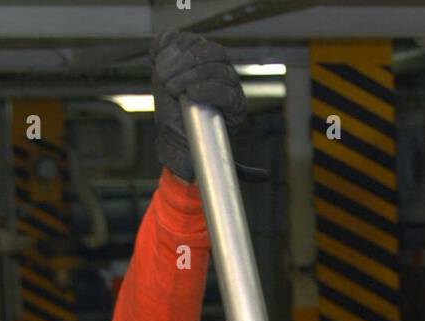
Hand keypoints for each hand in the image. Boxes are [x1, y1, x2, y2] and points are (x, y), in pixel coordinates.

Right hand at [150, 33, 247, 182]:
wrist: (171, 128)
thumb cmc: (191, 145)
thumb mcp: (211, 158)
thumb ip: (235, 170)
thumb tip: (263, 176)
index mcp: (235, 105)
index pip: (228, 92)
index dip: (210, 91)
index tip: (189, 97)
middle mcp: (227, 79)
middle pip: (218, 65)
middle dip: (192, 74)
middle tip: (171, 88)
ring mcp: (209, 61)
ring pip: (204, 49)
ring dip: (181, 60)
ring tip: (163, 76)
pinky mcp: (191, 49)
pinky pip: (185, 40)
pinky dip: (173, 46)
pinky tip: (161, 59)